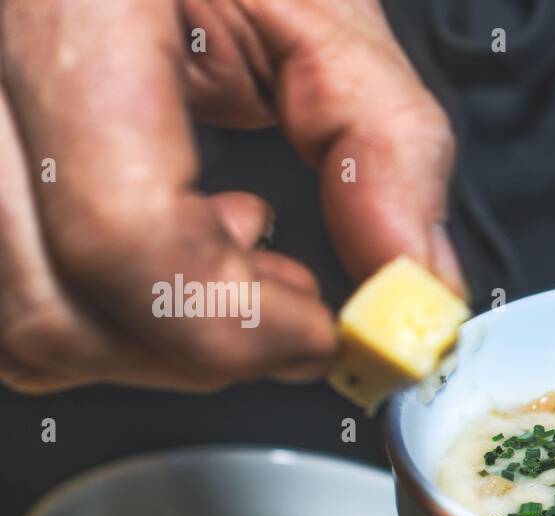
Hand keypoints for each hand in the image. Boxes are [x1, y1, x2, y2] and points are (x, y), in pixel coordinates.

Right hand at [0, 0, 462, 392]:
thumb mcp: (320, 10)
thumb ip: (385, 145)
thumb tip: (419, 286)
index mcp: (70, 8)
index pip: (124, 235)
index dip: (241, 321)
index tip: (326, 332)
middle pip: (58, 309)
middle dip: (206, 348)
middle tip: (299, 315)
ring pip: (21, 325)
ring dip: (151, 342)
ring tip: (241, 263)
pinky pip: (9, 297)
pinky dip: (101, 316)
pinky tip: (175, 245)